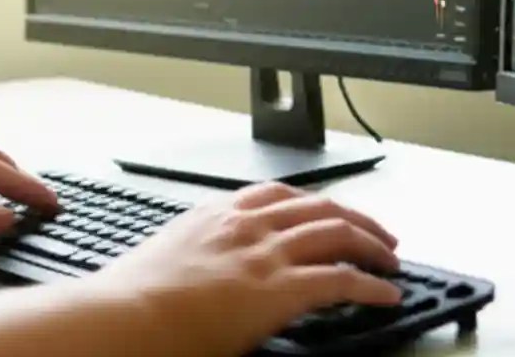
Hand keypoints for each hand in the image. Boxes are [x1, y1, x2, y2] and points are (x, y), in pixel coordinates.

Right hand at [87, 182, 401, 356]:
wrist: (124, 318)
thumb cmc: (130, 300)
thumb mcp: (167, 257)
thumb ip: (196, 253)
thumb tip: (203, 272)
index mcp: (218, 214)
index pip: (278, 194)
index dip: (313, 203)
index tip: (328, 212)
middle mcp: (248, 225)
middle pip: (320, 206)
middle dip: (356, 218)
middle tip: (377, 234)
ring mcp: (267, 254)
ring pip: (339, 234)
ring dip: (372, 244)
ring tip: (390, 259)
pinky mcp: (281, 290)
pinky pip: (342, 280)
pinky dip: (372, 285)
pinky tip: (387, 293)